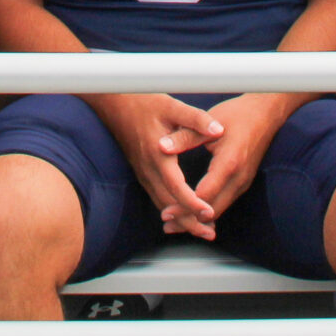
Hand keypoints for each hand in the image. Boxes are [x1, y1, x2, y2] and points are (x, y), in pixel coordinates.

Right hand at [87, 93, 225, 239]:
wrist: (115, 104)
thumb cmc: (144, 103)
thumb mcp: (172, 106)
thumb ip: (196, 119)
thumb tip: (219, 129)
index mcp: (158, 154)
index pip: (176, 186)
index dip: (192, 202)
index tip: (208, 212)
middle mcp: (149, 168)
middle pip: (169, 203)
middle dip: (189, 221)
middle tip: (210, 233)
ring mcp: (143, 172)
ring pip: (162, 203)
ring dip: (181, 219)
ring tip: (201, 230)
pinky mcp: (142, 172)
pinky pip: (156, 197)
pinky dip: (171, 209)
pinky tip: (181, 216)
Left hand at [171, 93, 293, 231]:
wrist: (266, 113)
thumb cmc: (237, 114)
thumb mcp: (208, 122)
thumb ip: (184, 137)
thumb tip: (160, 146)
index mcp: (229, 164)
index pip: (204, 196)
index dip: (183, 208)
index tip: (165, 213)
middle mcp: (238, 178)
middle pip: (212, 211)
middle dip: (189, 220)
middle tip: (166, 223)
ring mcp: (243, 182)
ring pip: (219, 210)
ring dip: (198, 218)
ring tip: (175, 223)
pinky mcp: (243, 182)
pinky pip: (224, 202)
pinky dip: (208, 211)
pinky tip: (193, 212)